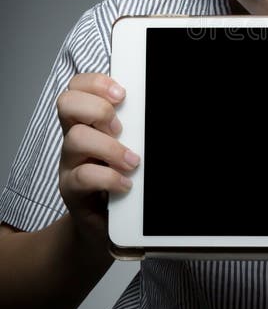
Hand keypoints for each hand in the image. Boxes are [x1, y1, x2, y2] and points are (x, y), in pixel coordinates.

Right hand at [56, 72, 139, 251]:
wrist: (108, 225)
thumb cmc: (123, 178)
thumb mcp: (131, 146)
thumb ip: (137, 128)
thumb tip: (159, 110)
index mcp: (88, 121)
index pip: (78, 86)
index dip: (96, 83)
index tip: (122, 94)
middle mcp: (75, 137)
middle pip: (67, 103)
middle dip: (97, 108)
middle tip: (120, 127)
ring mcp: (70, 163)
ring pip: (76, 138)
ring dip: (109, 147)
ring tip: (132, 161)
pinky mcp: (71, 189)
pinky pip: (83, 176)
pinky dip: (109, 178)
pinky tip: (126, 184)